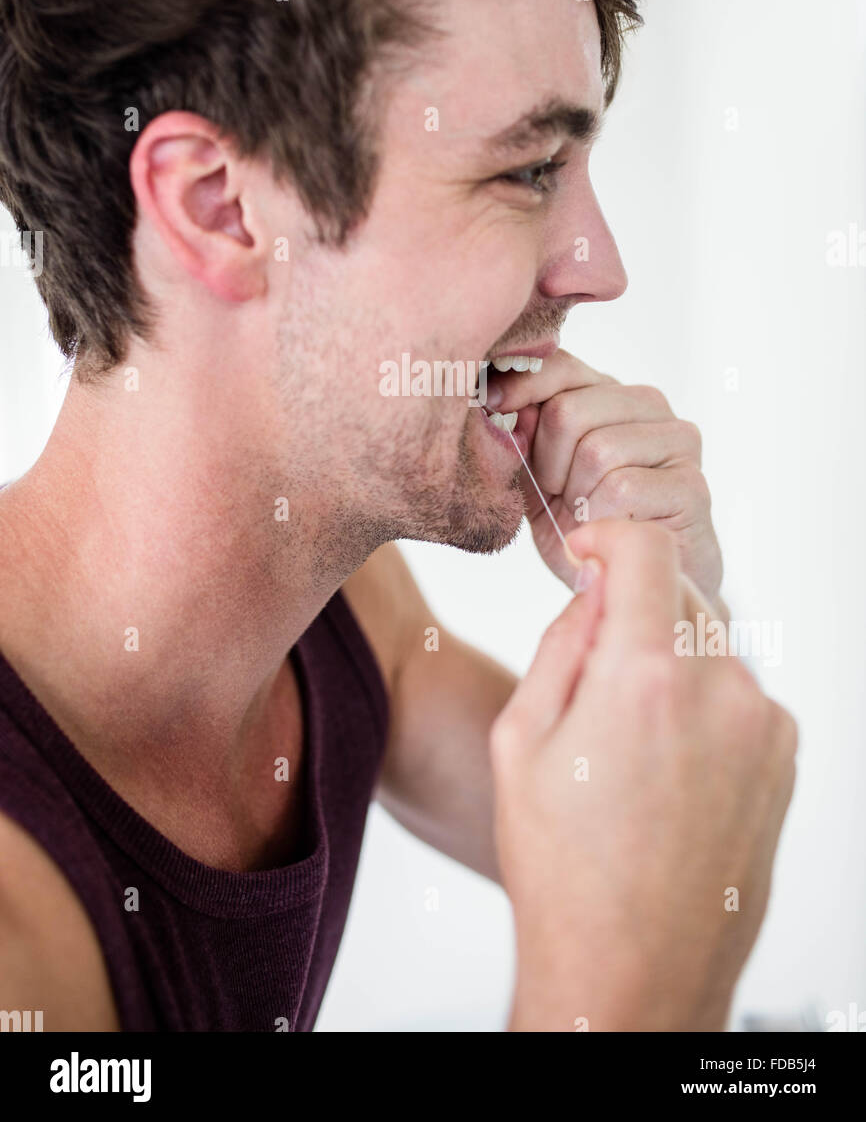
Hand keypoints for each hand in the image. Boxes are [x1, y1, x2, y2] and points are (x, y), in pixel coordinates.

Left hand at [486, 349, 723, 603]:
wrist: (634, 584)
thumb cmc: (584, 526)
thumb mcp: (537, 477)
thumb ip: (522, 436)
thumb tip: (499, 400)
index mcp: (609, 393)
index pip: (561, 366)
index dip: (520, 388)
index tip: (492, 408)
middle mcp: (649, 405)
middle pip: (569, 411)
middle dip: (548, 464)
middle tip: (560, 497)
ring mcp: (678, 442)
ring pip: (598, 450)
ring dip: (577, 497)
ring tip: (587, 517)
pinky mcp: (692, 484)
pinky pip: (623, 488)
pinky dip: (601, 518)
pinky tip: (609, 531)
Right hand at [490, 519, 797, 1031]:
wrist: (633, 972)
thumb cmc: (563, 869)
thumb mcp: (522, 741)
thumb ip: (563, 643)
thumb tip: (596, 588)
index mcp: (646, 679)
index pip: (645, 550)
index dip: (608, 538)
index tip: (588, 554)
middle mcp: (723, 691)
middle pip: (681, 592)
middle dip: (634, 605)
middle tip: (589, 666)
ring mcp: (764, 727)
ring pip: (711, 644)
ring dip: (669, 657)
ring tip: (624, 739)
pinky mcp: (785, 760)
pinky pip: (738, 694)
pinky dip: (702, 700)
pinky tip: (664, 764)